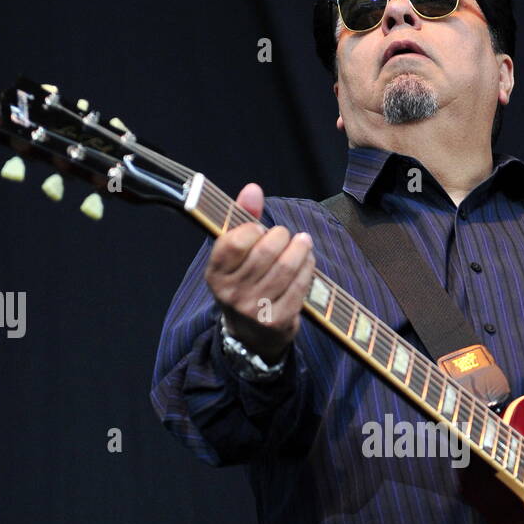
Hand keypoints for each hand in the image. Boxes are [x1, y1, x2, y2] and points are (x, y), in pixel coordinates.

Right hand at [204, 182, 315, 362]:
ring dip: (300, 249)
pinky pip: (299, 286)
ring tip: (303, 242)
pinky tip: (308, 260)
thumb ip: (243, 219)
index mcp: (215, 274)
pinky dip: (308, 268)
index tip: (259, 229)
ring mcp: (254, 309)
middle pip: (265, 251)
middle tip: (286, 235)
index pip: (234, 242)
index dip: (252, 229)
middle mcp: (231, 294)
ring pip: (285, 267)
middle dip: (281, 236)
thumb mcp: (235, 255)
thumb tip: (253, 188)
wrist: (249, 335)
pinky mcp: (277, 320)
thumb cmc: (243, 283)